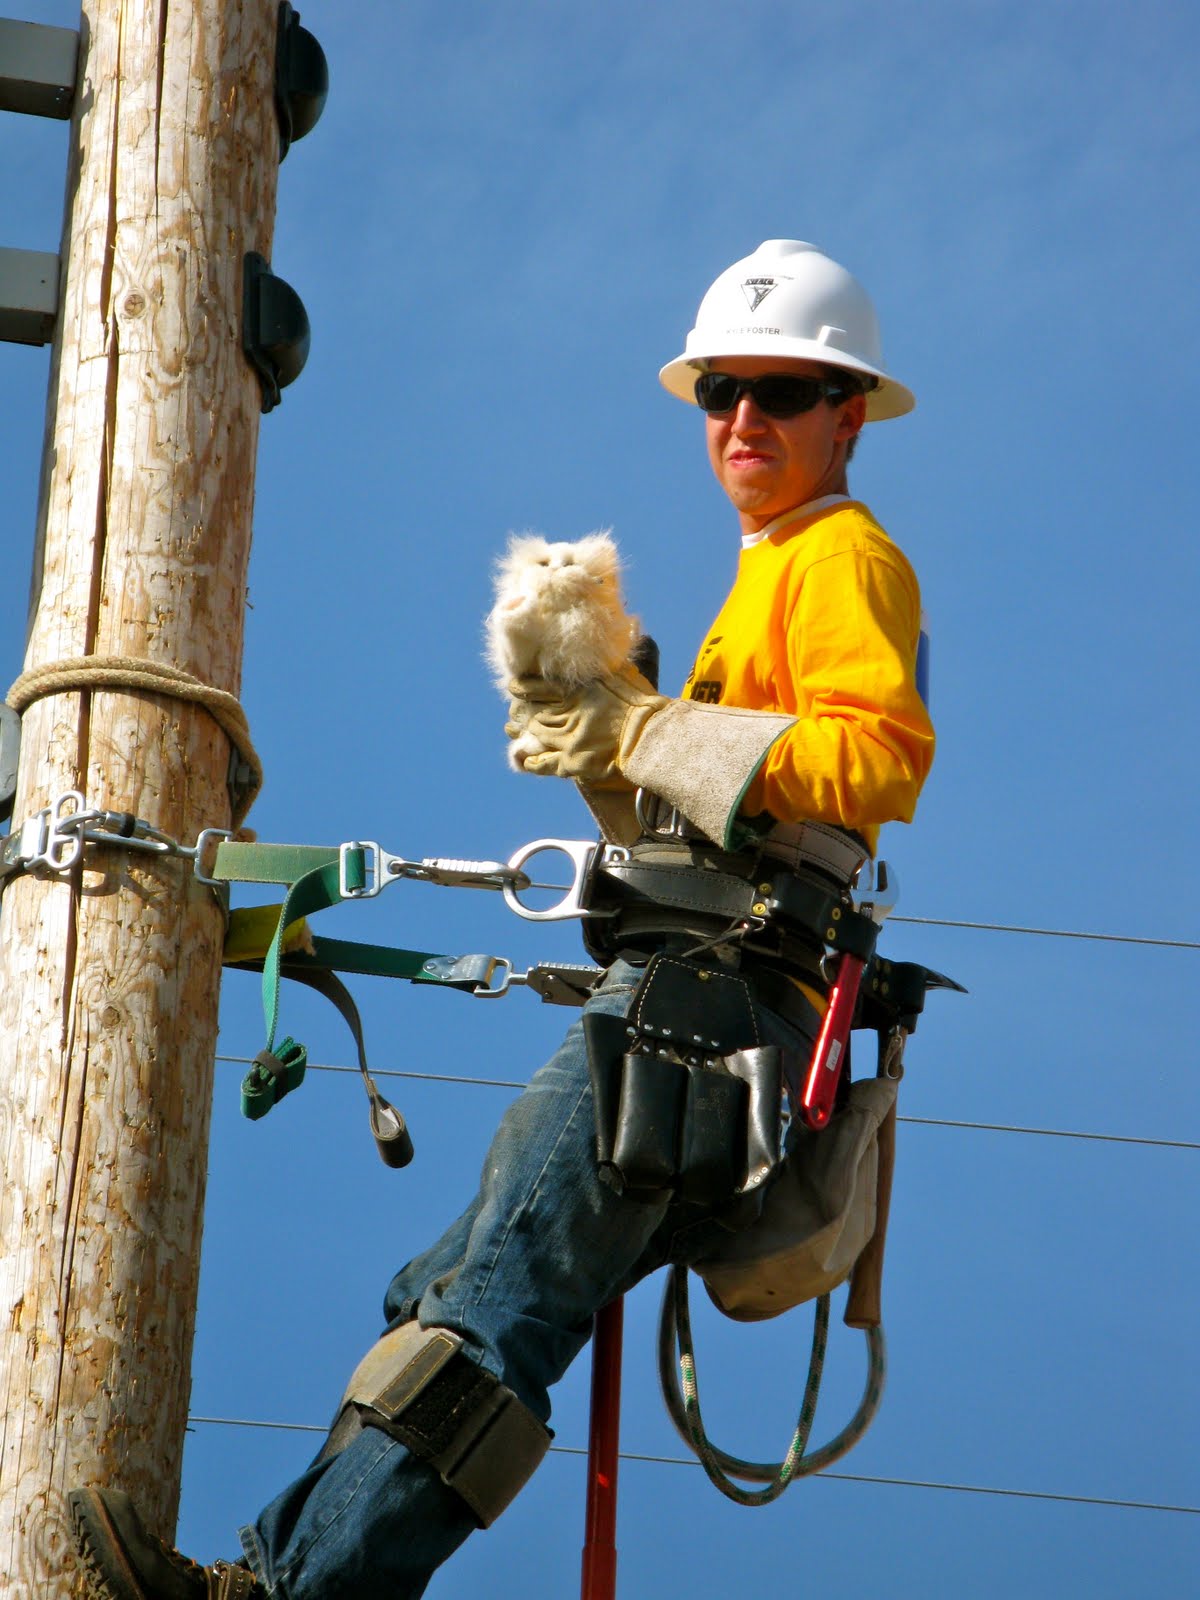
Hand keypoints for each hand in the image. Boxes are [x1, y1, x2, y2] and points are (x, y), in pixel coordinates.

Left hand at [505, 665, 666, 780]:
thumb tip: (608, 638)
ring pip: (537, 734)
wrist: (648, 736)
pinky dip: (532, 761)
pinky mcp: (571, 761)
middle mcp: (567, 713)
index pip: (539, 687)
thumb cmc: (640, 703)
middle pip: (535, 712)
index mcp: (576, 690)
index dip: (523, 687)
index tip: (512, 687)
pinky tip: (525, 758)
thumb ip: (605, 662)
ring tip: (514, 730)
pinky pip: (544, 763)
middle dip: (523, 712)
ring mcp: (567, 738)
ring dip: (525, 733)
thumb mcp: (621, 673)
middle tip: (513, 712)